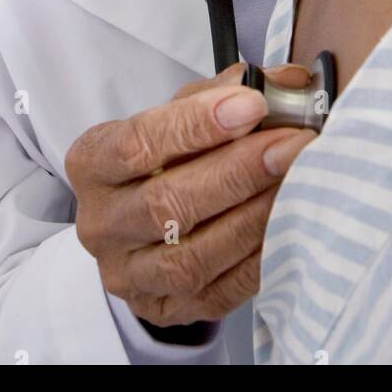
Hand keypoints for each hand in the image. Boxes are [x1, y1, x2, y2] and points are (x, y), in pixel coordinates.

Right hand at [64, 63, 316, 327]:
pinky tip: (289, 225)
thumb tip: (285, 81)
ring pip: (189, 257)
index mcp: (92, 163)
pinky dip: (257, 259)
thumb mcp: (176, 115)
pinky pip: (217, 294)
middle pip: (166, 203)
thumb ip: (221, 94)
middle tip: (291, 144)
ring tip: (299, 182)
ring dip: (253, 217)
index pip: (138, 143)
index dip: (196, 125)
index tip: (252, 104)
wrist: (142, 224)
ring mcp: (128, 274)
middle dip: (238, 171)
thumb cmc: (163, 158)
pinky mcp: (163, 310)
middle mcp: (100, 223)